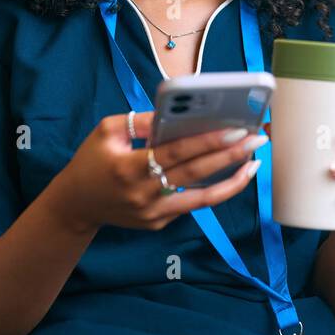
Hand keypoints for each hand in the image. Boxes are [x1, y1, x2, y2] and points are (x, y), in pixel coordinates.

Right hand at [49, 111, 267, 232]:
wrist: (77, 205)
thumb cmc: (93, 160)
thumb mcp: (108, 132)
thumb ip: (141, 121)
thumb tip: (177, 111)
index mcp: (128, 167)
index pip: (176, 152)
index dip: (207, 142)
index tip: (236, 130)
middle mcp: (142, 194)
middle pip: (195, 174)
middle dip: (230, 156)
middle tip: (257, 140)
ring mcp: (152, 213)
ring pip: (201, 199)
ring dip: (233, 182)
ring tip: (255, 164)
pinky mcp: (158, 223)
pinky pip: (190, 204)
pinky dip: (212, 190)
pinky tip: (231, 175)